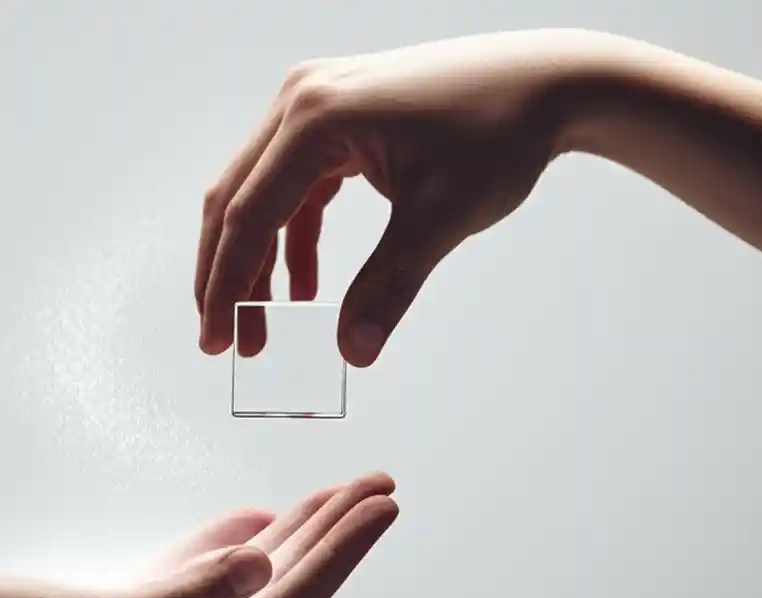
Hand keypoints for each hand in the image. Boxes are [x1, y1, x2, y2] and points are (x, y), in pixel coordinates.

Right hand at [0, 474, 397, 597]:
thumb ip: (178, 597)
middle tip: (380, 487)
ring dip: (293, 538)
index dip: (341, 555)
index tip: (382, 504)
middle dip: (334, 539)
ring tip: (338, 496)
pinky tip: (256, 524)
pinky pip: (193, 583)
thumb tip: (264, 565)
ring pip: (242, 586)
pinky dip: (227, 548)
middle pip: (277, 596)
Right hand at [196, 29, 603, 364]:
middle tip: (224, 341)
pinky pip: (295, 183)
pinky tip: (304, 287)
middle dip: (228, 276)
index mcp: (316, 117)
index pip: (248, 213)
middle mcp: (302, 99)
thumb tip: (352, 351)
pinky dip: (293, 235)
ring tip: (263, 323)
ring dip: (258, 260)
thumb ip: (389, 286)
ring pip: (260, 193)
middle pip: (236, 200)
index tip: (216, 342)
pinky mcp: (335, 115)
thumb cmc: (500, 132)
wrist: (545, 82)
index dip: (226, 285)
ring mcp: (315, 102)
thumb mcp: (441, 217)